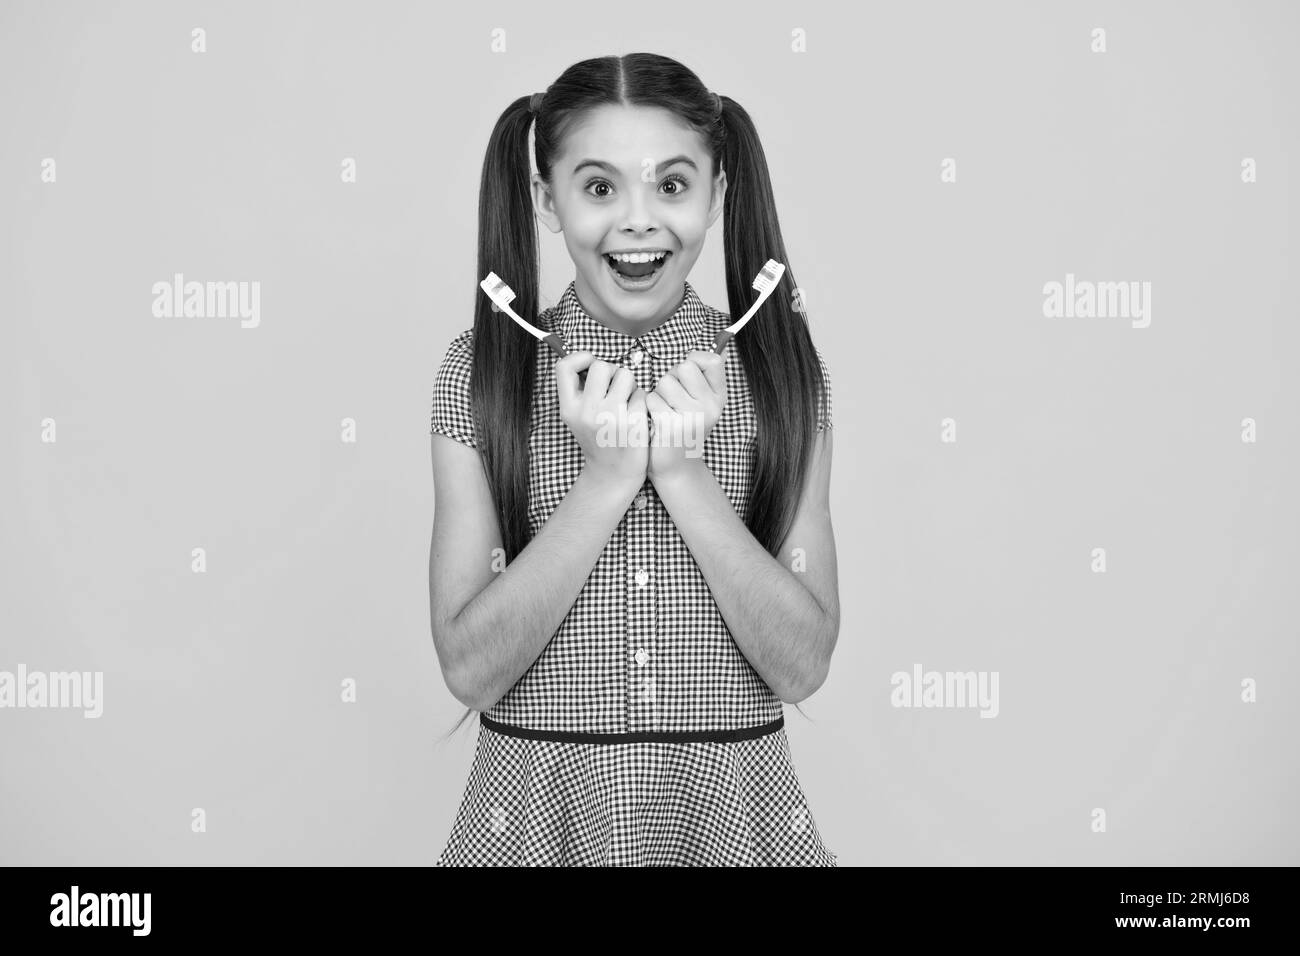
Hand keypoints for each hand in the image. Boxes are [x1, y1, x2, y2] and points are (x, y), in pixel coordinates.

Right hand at [555, 351, 648, 490]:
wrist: (613, 475)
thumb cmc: (598, 439)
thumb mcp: (578, 417)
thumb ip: (580, 390)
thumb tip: (590, 359)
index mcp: (569, 408)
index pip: (564, 367)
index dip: (580, 357)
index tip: (590, 364)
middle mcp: (587, 412)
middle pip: (602, 365)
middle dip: (612, 372)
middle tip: (614, 389)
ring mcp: (610, 417)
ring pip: (626, 375)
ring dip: (630, 385)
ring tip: (626, 402)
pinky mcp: (633, 423)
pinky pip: (642, 394)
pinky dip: (641, 402)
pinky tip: (636, 417)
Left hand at [644, 350, 725, 482]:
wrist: (676, 467)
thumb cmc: (684, 428)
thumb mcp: (703, 403)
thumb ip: (707, 376)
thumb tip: (713, 348)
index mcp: (719, 397)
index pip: (712, 360)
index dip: (694, 360)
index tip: (686, 374)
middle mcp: (710, 407)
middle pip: (684, 367)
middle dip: (672, 378)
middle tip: (673, 399)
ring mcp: (692, 417)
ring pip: (664, 382)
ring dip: (658, 394)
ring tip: (665, 411)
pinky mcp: (671, 426)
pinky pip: (652, 399)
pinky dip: (649, 408)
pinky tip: (656, 422)